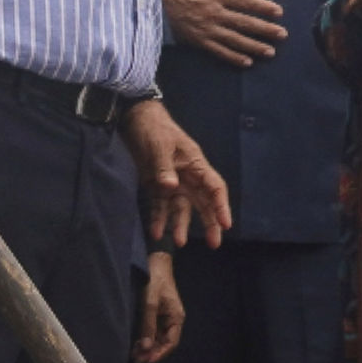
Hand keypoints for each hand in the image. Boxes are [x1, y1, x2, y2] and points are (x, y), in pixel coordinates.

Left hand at [123, 98, 230, 246]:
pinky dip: (159, 219)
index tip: (226, 224)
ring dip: (181, 225)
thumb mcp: (159, 145)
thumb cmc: (154, 128)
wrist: (135, 119)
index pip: (214, 187)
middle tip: (215, 243)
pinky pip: (160, 206)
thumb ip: (164, 167)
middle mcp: (188, 176)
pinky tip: (156, 232)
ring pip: (182, 208)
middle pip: (203, 202)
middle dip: (210, 222)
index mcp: (195, 164)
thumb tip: (171, 188)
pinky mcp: (156, 186)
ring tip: (179, 243)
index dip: (221, 206)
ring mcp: (172, 183)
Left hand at [133, 252, 183, 362]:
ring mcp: (164, 318)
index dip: (159, 353)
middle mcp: (172, 320)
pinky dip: (144, 339)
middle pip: (163, 343)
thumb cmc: (154, 280)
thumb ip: (148, 326)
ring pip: (157, 338)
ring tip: (133, 354)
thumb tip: (146, 348)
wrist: (154, 262)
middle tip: (136, 360)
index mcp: (176, 318)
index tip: (147, 360)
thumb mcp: (149, 303)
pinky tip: (135, 344)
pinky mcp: (155, 314)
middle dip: (151, 352)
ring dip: (147, 347)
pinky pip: (152, 331)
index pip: (171, 343)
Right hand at [163, 0, 288, 65]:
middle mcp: (215, 13)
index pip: (245, 1)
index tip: (278, 12)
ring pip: (236, 40)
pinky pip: (220, 51)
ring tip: (271, 52)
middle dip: (265, 29)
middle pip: (245, 22)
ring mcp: (208, 29)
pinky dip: (234, 57)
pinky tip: (247, 62)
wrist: (152, 5)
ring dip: (254, 46)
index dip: (263, 7)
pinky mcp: (200, 42)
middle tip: (282, 34)